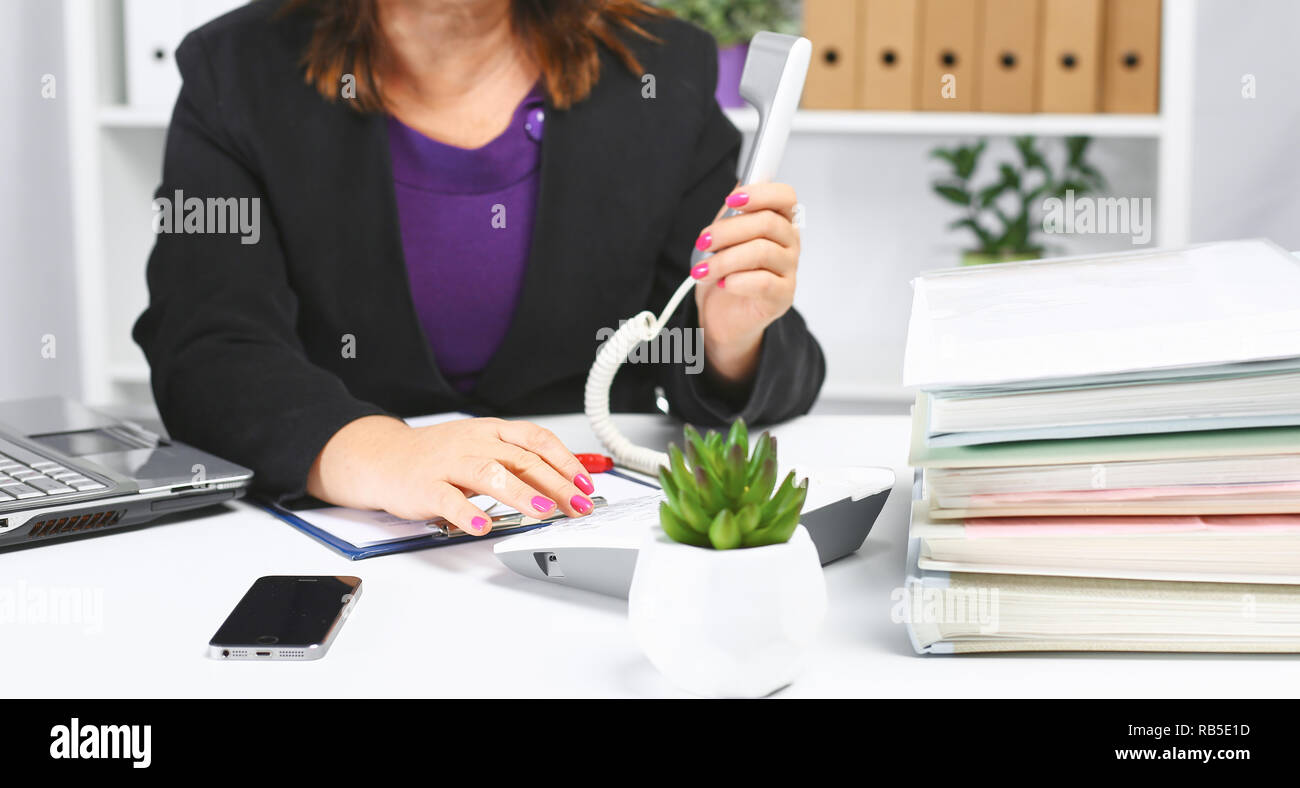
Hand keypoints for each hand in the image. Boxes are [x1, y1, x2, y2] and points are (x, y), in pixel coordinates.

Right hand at [306, 415, 597, 534]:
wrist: (385, 457)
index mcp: (492, 431)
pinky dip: (468, 514)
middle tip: (577, 506)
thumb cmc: (440, 457)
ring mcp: (449, 463)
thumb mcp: (483, 447)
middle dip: (555, 484)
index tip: (585, 483)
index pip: (537, 440)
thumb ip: (517, 461)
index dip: (565, 460)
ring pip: (490, 474)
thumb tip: (562, 485)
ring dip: (520, 494)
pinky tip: (484, 526)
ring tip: (543, 512)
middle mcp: (474, 442)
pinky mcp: (426, 487)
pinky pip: (449, 499)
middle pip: (521, 459)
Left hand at [690, 182, 799, 382]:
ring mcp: (789, 270)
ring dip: (724, 259)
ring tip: (703, 270)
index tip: (732, 200)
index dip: (760, 194)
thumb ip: (734, 212)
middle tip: (703, 242)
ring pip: (762, 252)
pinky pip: (763, 282)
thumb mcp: (725, 237)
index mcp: (779, 221)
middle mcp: (790, 243)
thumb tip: (739, 185)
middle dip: (727, 231)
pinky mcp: (784, 296)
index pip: (785, 197)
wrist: (722, 315)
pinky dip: (737, 281)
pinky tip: (723, 284)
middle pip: (767, 223)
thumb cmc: (727, 272)